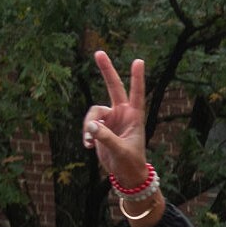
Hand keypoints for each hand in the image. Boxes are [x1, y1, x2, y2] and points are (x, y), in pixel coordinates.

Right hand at [85, 52, 152, 188]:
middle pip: (113, 87)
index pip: (136, 94)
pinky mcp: (100, 127)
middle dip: (106, 70)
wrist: (125, 174)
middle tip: (99, 52)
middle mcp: (122, 114)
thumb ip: (106, 138)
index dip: (137, 78)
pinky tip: (88, 145)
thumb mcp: (120, 151)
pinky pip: (88, 124)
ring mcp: (110, 119)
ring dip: (88, 125)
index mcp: (135, 117)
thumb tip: (91, 127)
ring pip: (93, 112)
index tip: (139, 61)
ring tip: (89, 141)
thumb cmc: (131, 162)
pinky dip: (86, 134)